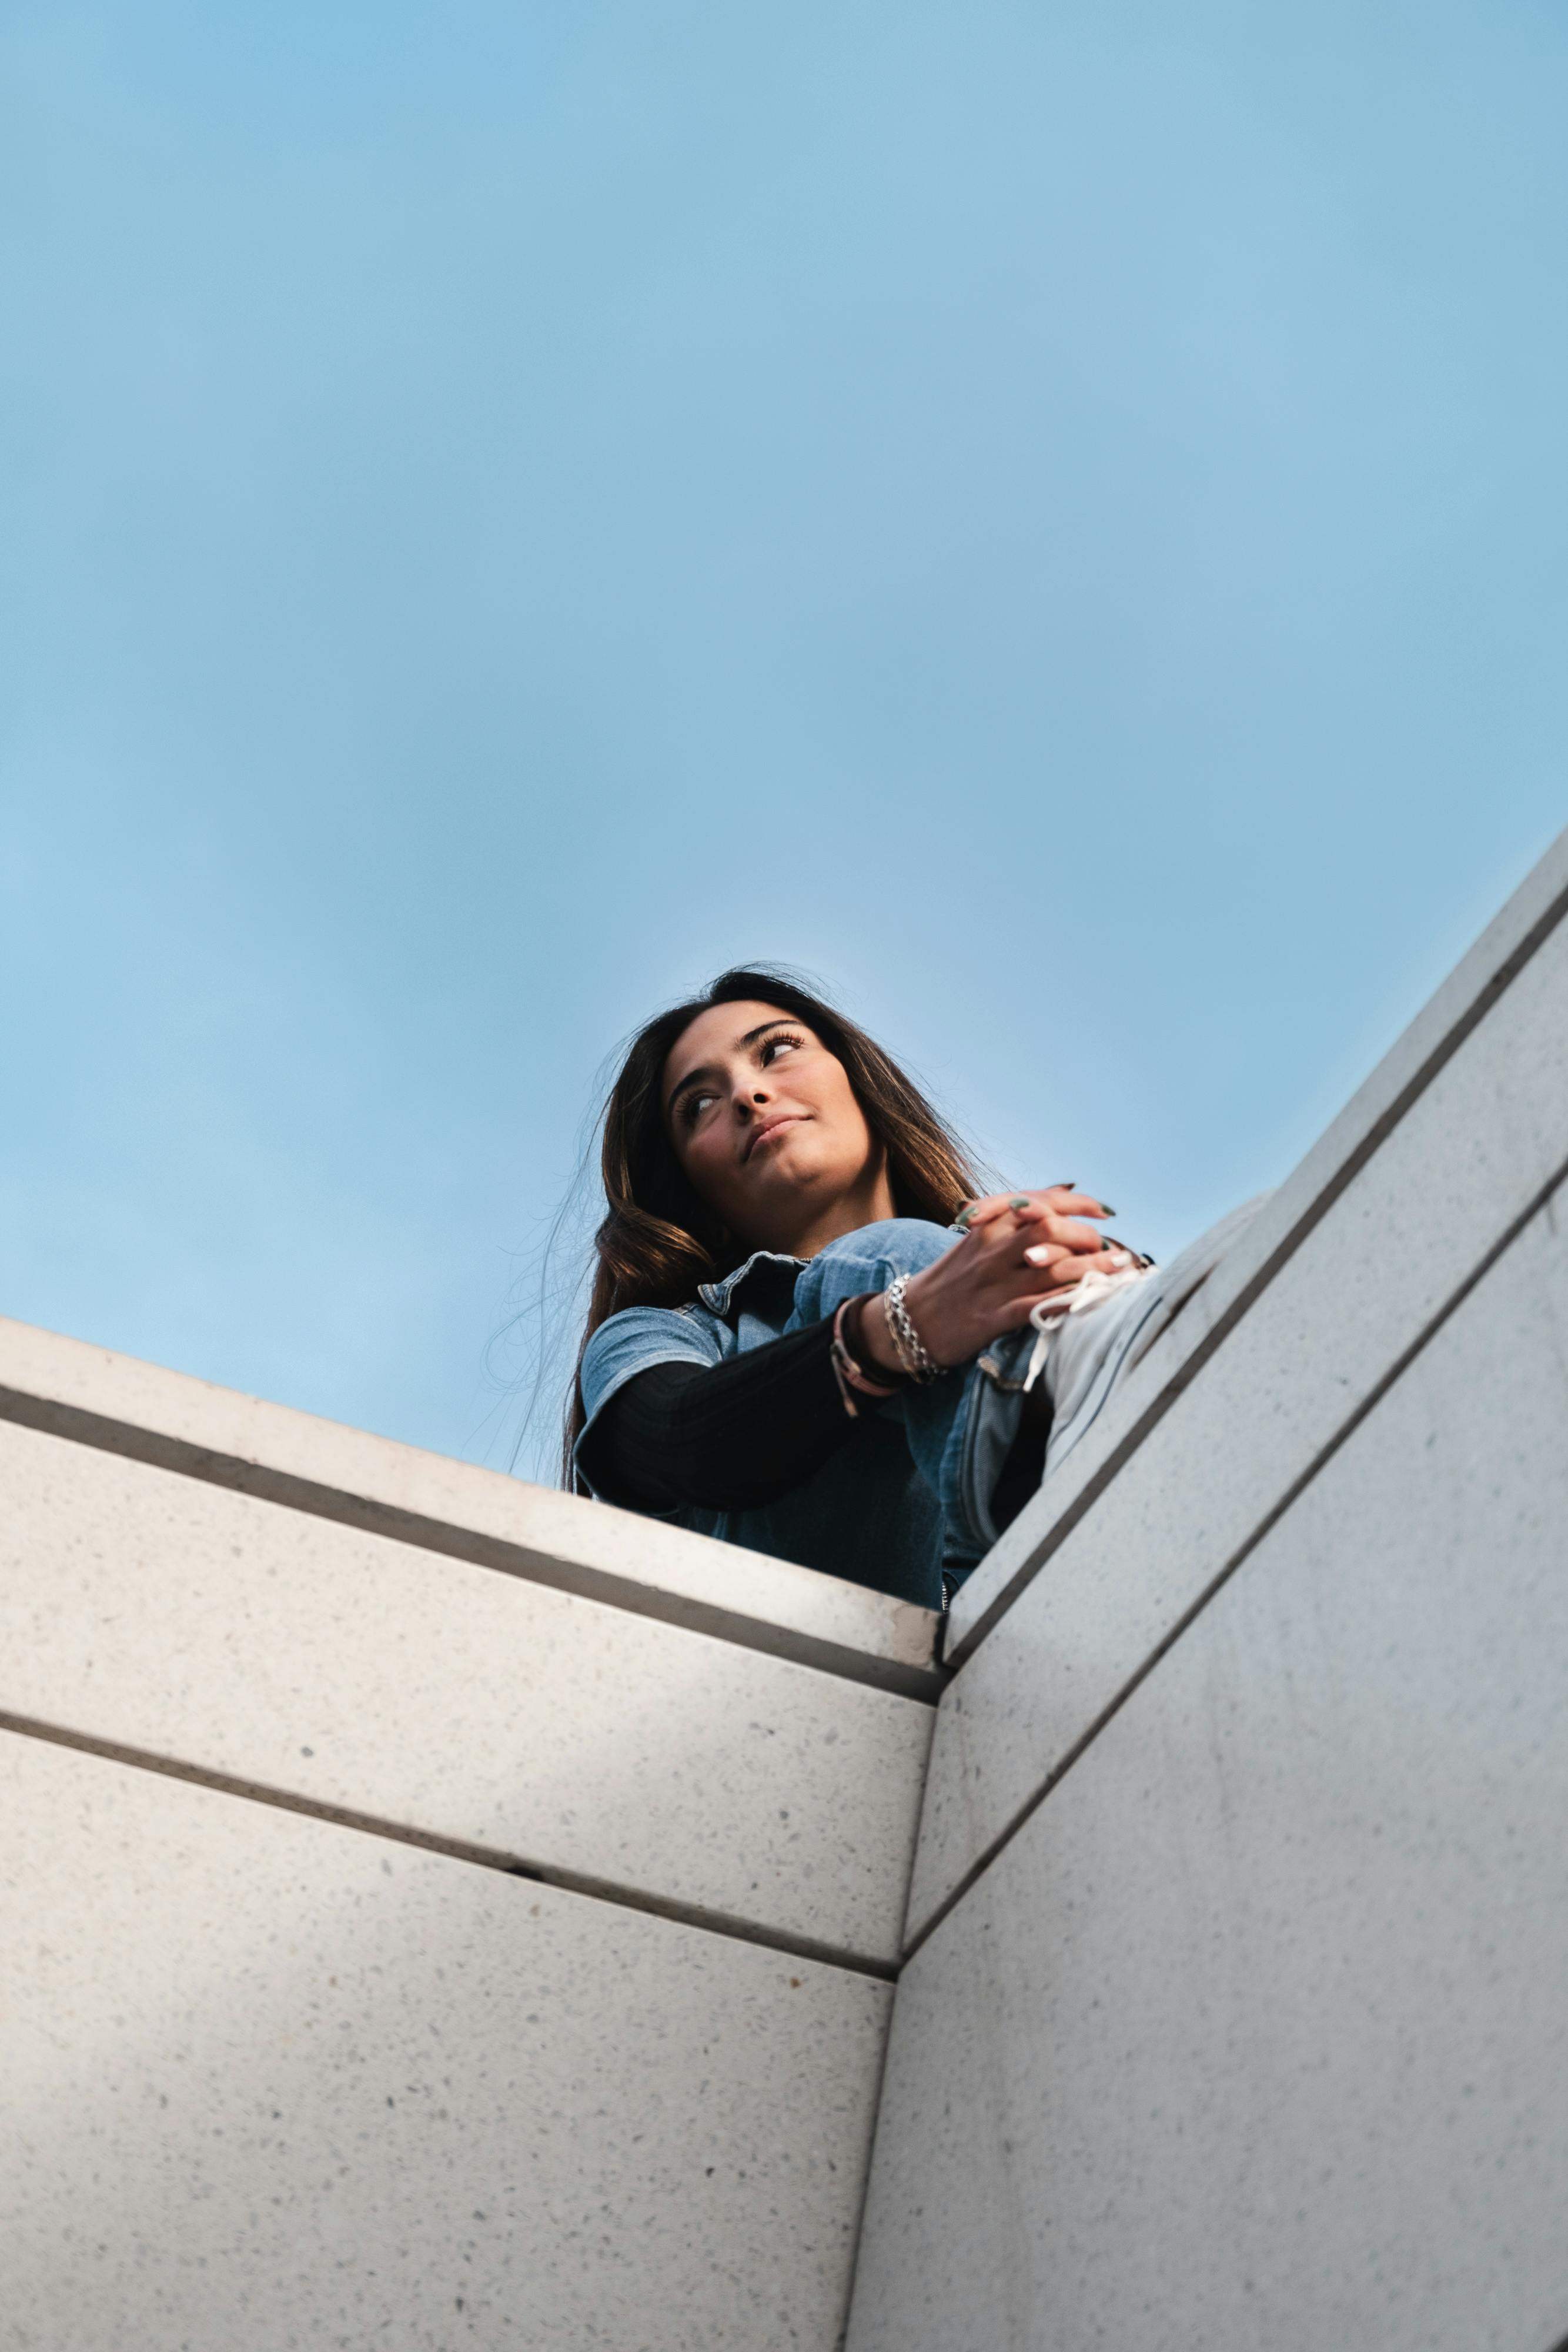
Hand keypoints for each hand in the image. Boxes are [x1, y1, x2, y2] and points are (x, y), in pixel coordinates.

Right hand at [857, 1187, 1137, 1374]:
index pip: (1039, 1202)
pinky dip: (1067, 1301)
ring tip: (1121, 1269)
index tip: (1104, 1210)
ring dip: (1093, 1267)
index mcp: (988, 1225)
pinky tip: (1091, 1300)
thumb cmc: (950, 1281)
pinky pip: (1037, 1306)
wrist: (907, 1320)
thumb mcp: (975, 1239)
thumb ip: (1014, 1220)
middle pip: (1049, 1228)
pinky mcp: (992, 1317)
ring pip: (1051, 1267)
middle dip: (1087, 1236)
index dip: (1078, 1204)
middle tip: (1111, 1248)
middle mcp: (992, 1248)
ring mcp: (993, 1283)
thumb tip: (1061, 1193)